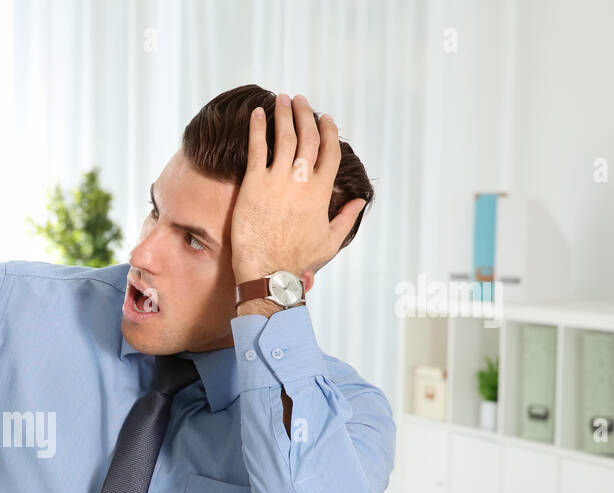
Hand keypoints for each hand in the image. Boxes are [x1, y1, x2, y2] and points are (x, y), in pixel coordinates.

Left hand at [230, 93, 366, 291]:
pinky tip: (257, 113)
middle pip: (307, 137)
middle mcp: (301, 180)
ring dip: (284, 114)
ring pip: (283, 137)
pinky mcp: (254, 183)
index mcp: (321, 191)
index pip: (329, 151)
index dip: (328, 131)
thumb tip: (360, 202)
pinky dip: (257, 128)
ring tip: (283, 99)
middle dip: (305, 115)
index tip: (325, 118)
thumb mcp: (330, 241)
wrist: (268, 272)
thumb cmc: (297, 260)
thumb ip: (346, 218)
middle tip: (300, 100)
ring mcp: (277, 179)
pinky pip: (257, 148)